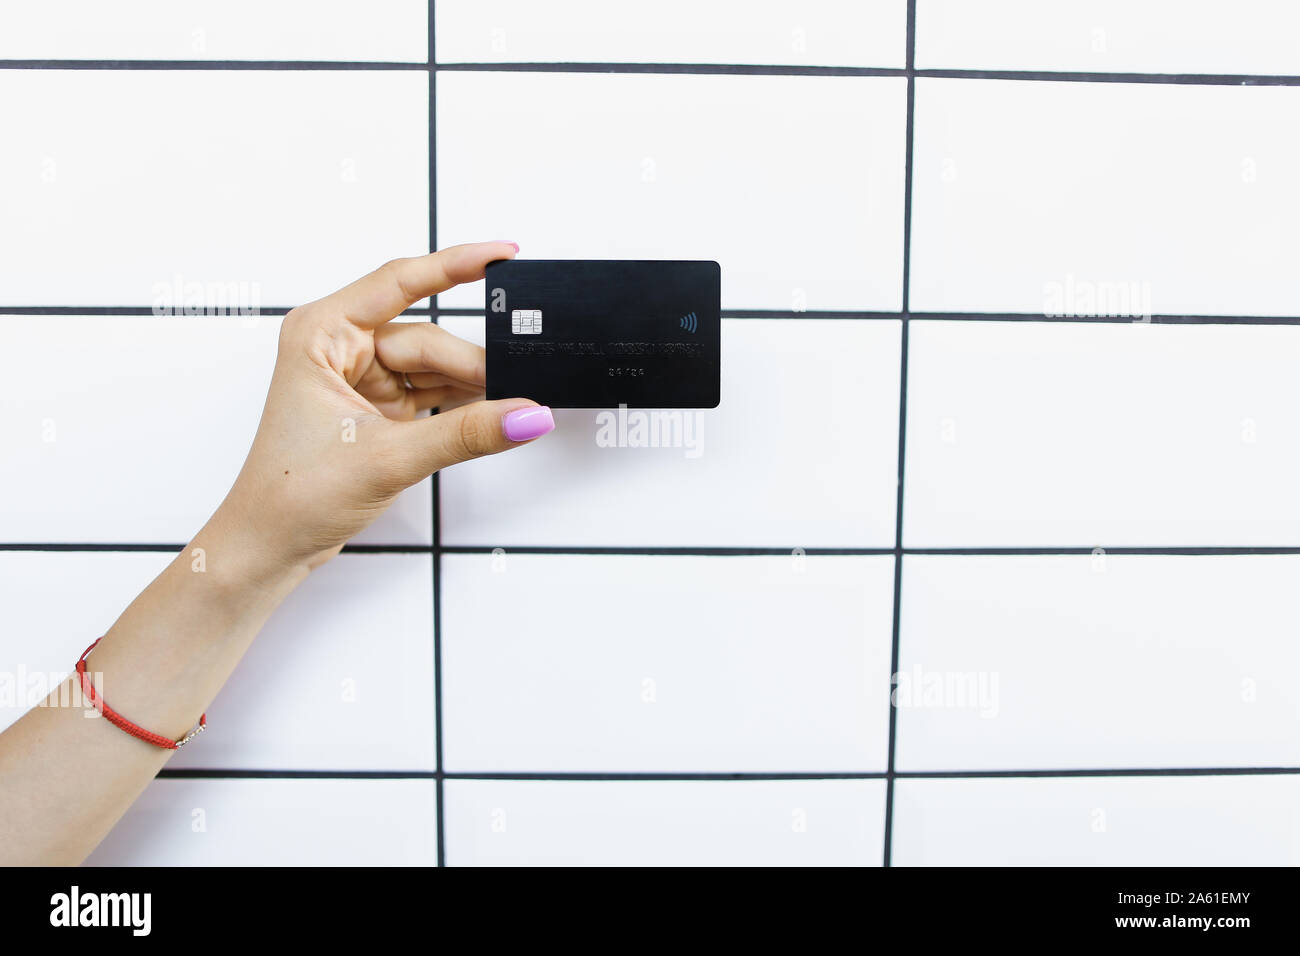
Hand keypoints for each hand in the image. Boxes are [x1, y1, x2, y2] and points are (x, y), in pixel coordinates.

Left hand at [214, 240, 553, 572]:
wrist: (270, 545)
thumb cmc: (291, 494)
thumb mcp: (387, 458)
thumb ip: (465, 433)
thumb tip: (526, 415)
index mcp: (321, 334)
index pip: (399, 282)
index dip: (455, 265)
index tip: (502, 254)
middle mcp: (340, 347)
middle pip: (428, 339)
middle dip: (472, 368)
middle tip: (519, 392)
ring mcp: (360, 378)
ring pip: (435, 367)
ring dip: (470, 390)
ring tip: (508, 410)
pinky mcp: (377, 407)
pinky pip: (433, 393)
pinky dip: (460, 407)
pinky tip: (488, 419)